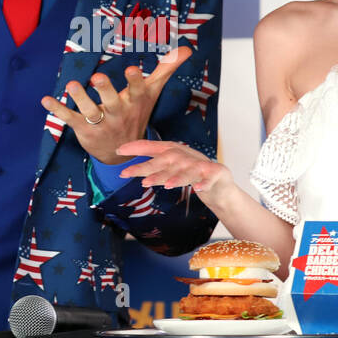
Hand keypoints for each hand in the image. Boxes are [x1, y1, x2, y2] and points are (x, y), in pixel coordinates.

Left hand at [40, 46, 191, 165]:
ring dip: (79, 98)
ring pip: (88, 110)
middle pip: (110, 101)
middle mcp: (116, 112)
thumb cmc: (136, 113)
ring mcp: (99, 122)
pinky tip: (46, 99)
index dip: (134, 80)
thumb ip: (166, 70)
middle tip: (97, 78)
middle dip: (104, 90)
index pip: (136, 90)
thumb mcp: (151, 92)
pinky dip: (57, 109)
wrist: (121, 152)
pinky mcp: (82, 128)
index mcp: (133, 102)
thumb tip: (187, 49)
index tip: (132, 69)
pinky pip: (68, 118)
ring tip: (71, 84)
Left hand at [115, 138, 231, 202]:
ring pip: (185, 173)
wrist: (219, 181)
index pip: (152, 147)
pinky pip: (207, 180)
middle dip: (148, 168)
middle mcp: (184, 156)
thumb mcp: (169, 166)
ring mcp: (200, 165)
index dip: (136, 148)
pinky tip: (196, 189)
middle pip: (164, 161)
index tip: (118, 150)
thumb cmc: (190, 172)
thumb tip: (125, 167)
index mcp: (172, 151)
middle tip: (130, 174)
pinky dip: (203, 184)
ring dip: (176, 178)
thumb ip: (150, 164)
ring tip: (165, 185)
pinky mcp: (214, 174)